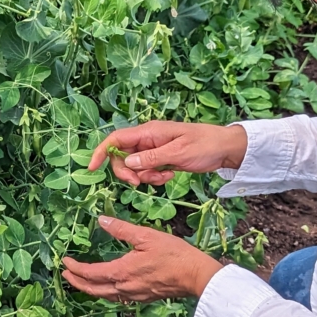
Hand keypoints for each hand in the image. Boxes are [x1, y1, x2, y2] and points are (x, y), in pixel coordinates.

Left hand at [61, 216, 222, 302]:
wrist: (196, 276)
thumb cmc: (174, 254)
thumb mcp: (146, 236)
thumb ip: (121, 229)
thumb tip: (101, 220)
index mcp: (121, 272)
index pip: (90, 273)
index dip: (75, 268)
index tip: (65, 262)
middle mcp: (124, 288)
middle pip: (93, 289)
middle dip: (77, 282)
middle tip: (65, 275)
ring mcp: (134, 295)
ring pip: (104, 296)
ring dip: (89, 289)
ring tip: (81, 282)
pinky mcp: (143, 297)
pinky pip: (117, 298)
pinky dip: (105, 293)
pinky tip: (107, 288)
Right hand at [87, 121, 247, 185]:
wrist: (224, 148)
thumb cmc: (204, 145)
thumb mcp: (177, 153)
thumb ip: (150, 159)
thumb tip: (126, 163)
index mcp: (148, 132)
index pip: (116, 139)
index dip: (102, 152)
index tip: (92, 168)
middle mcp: (147, 139)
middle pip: (122, 157)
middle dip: (128, 172)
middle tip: (140, 183)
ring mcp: (154, 149)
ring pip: (135, 167)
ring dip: (146, 176)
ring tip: (165, 176)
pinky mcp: (161, 158)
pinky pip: (148, 170)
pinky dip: (155, 177)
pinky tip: (171, 175)